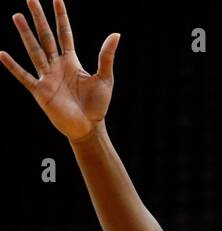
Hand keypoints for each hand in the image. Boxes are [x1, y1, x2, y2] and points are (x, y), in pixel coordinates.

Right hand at [1, 0, 116, 140]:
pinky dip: (13, 66)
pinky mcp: (40, 91)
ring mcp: (47, 77)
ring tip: (17, 16)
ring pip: (34, 50)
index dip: (60, 17)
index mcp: (71, 61)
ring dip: (26, 34)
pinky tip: (1, 54)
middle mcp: (56, 65)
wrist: (89, 128)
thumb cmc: (97, 105)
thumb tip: (116, 33)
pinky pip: (24, 76)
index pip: (64, 33)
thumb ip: (106, 56)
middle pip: (46, 36)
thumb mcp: (105, 78)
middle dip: (38, 18)